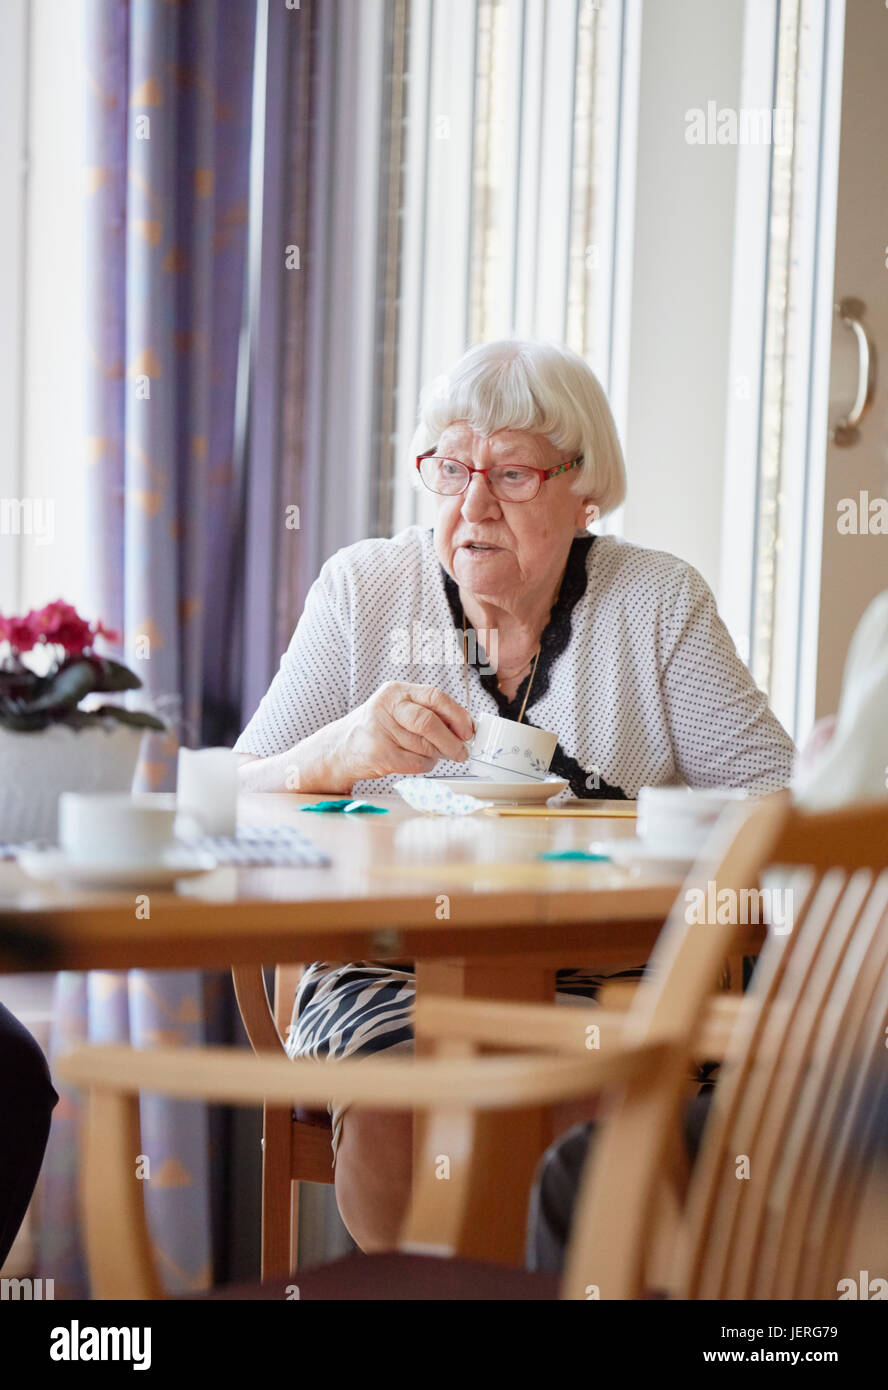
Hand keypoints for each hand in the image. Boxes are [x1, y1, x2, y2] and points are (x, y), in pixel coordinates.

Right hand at [327, 682, 474, 786]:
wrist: (340, 749)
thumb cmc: (378, 730)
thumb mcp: (399, 712)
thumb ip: (428, 714)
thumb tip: (464, 730)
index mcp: (397, 692)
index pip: (435, 696)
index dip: (457, 714)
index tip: (469, 730)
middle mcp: (386, 706)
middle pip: (429, 722)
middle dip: (451, 741)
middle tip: (462, 752)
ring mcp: (380, 730)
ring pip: (425, 746)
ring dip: (435, 755)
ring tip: (430, 754)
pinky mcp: (378, 754)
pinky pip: (416, 763)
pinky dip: (424, 765)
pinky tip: (416, 761)